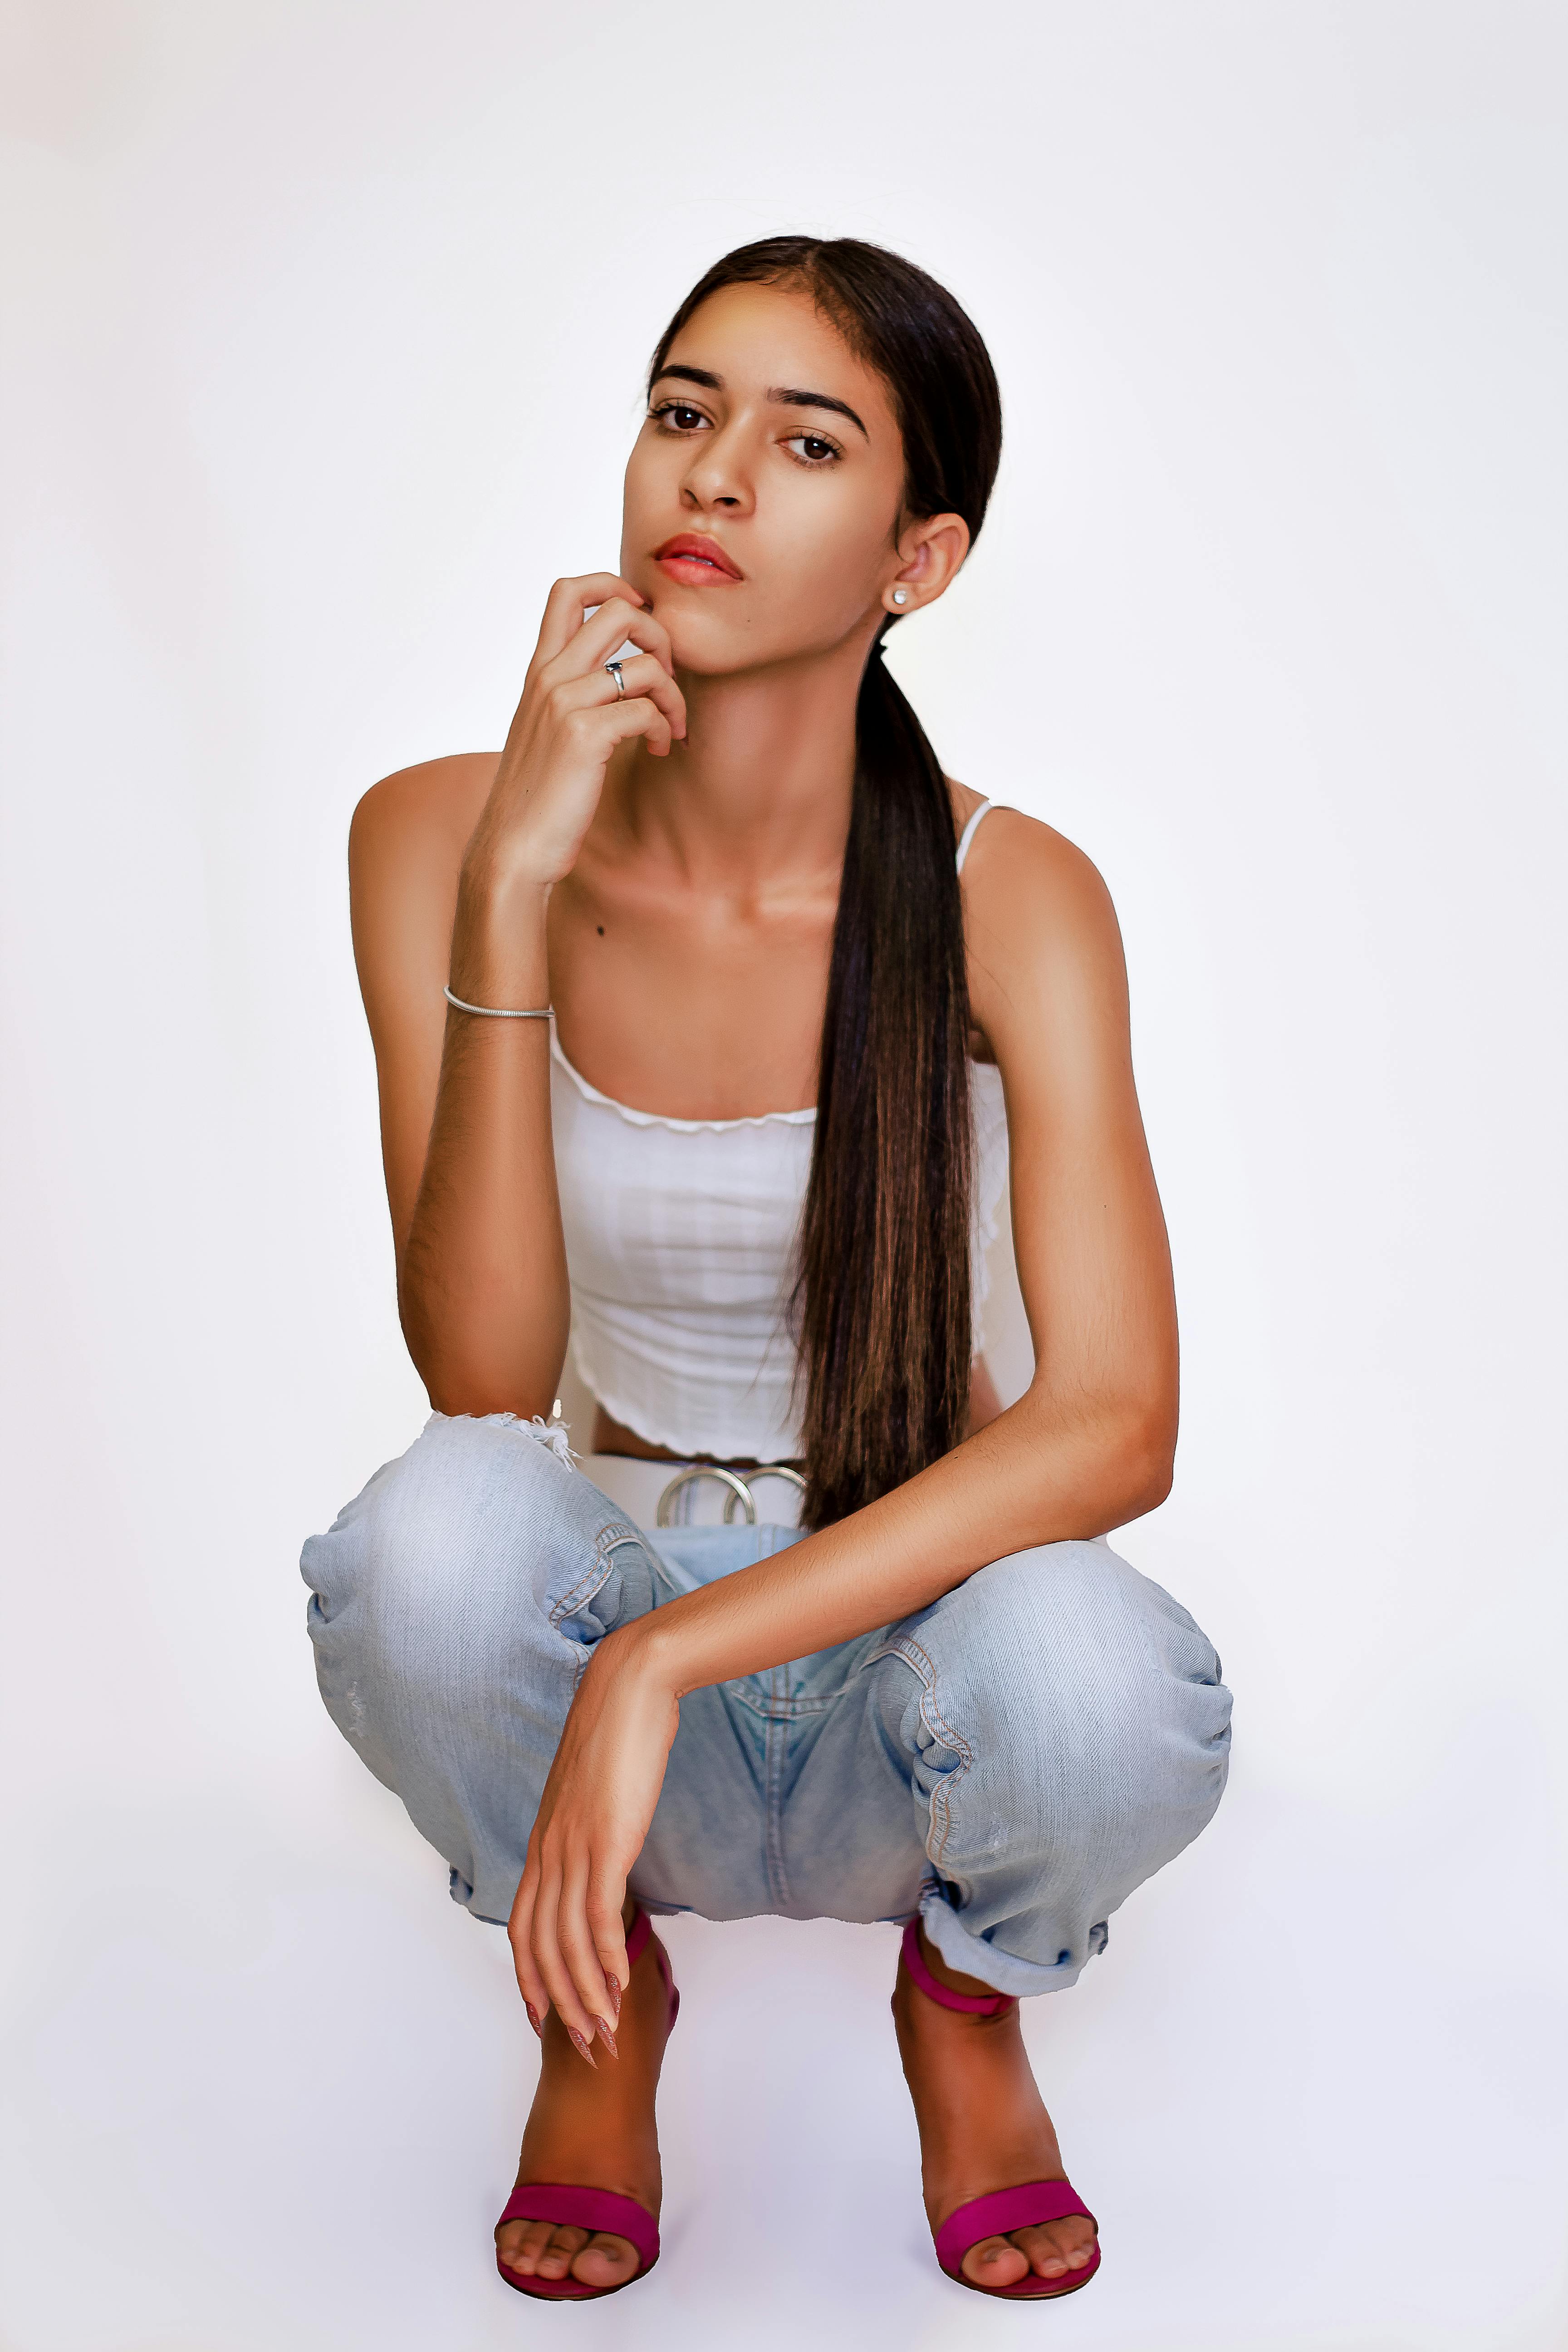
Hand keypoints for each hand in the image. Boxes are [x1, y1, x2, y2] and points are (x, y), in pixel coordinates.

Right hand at [465, 572, 685, 894]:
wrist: (513, 848)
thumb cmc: (536, 797)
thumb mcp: (544, 732)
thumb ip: (568, 696)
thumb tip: (613, 676)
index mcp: (538, 671)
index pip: (568, 590)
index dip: (613, 586)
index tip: (640, 616)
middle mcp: (549, 677)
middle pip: (618, 610)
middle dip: (660, 635)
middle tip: (667, 676)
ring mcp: (565, 704)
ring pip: (646, 664)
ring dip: (675, 694)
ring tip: (671, 727)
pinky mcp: (585, 735)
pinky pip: (648, 709)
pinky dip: (665, 728)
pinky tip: (658, 750)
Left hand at [507, 1626, 679, 2061]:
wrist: (628, 1687)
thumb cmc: (617, 1735)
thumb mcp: (596, 1794)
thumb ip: (593, 1829)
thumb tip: (603, 1856)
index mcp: (544, 1842)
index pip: (523, 1927)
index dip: (529, 1978)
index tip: (543, 2018)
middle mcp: (550, 1851)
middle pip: (540, 1947)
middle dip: (559, 2004)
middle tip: (584, 2047)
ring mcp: (574, 1846)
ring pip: (567, 1942)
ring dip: (586, 1994)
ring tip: (606, 2032)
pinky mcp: (605, 1839)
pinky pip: (598, 1914)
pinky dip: (606, 1957)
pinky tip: (620, 1985)